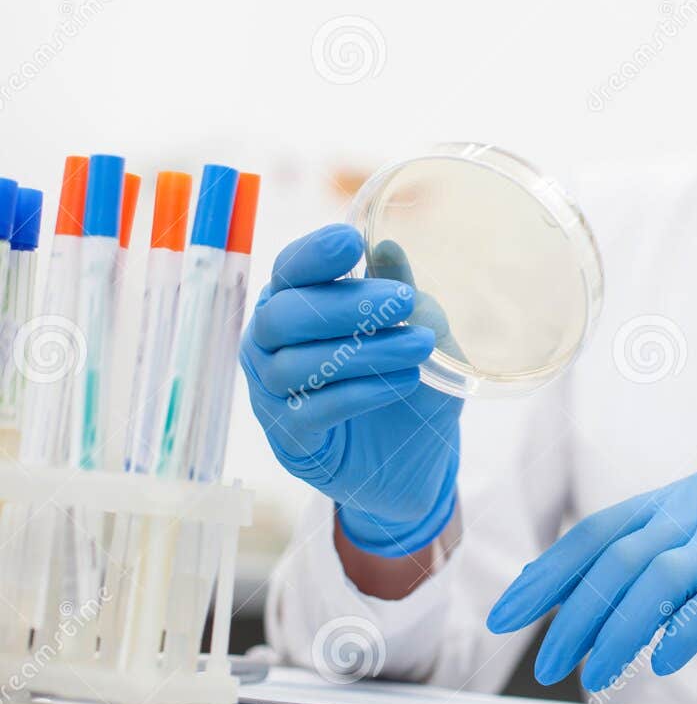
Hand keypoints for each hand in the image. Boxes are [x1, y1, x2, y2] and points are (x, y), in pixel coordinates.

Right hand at [239, 223, 461, 557]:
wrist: (411, 460)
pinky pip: (313, 410)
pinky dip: (361, 392)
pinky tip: (405, 381)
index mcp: (293, 303)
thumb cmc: (405, 379)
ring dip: (366, 351)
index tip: (352, 242)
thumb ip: (398, 292)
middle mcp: (269, 345)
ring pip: (299, 364)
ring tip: (420, 347)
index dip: (313, 255)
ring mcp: (272, 394)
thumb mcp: (417, 331)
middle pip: (284, 315)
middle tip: (403, 301)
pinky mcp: (290, 439)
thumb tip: (389, 248)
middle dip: (345, 305)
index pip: (288, 271)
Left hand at [486, 470, 696, 703]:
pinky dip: (682, 631)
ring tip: (593, 674)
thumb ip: (630, 585)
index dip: (549, 575)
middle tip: (549, 664)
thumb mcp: (682, 594)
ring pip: (663, 574)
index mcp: (681, 498)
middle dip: (576, 613)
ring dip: (618, 629)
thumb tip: (551, 599)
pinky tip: (661, 664)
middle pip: (623, 553)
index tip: (505, 615)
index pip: (600, 532)